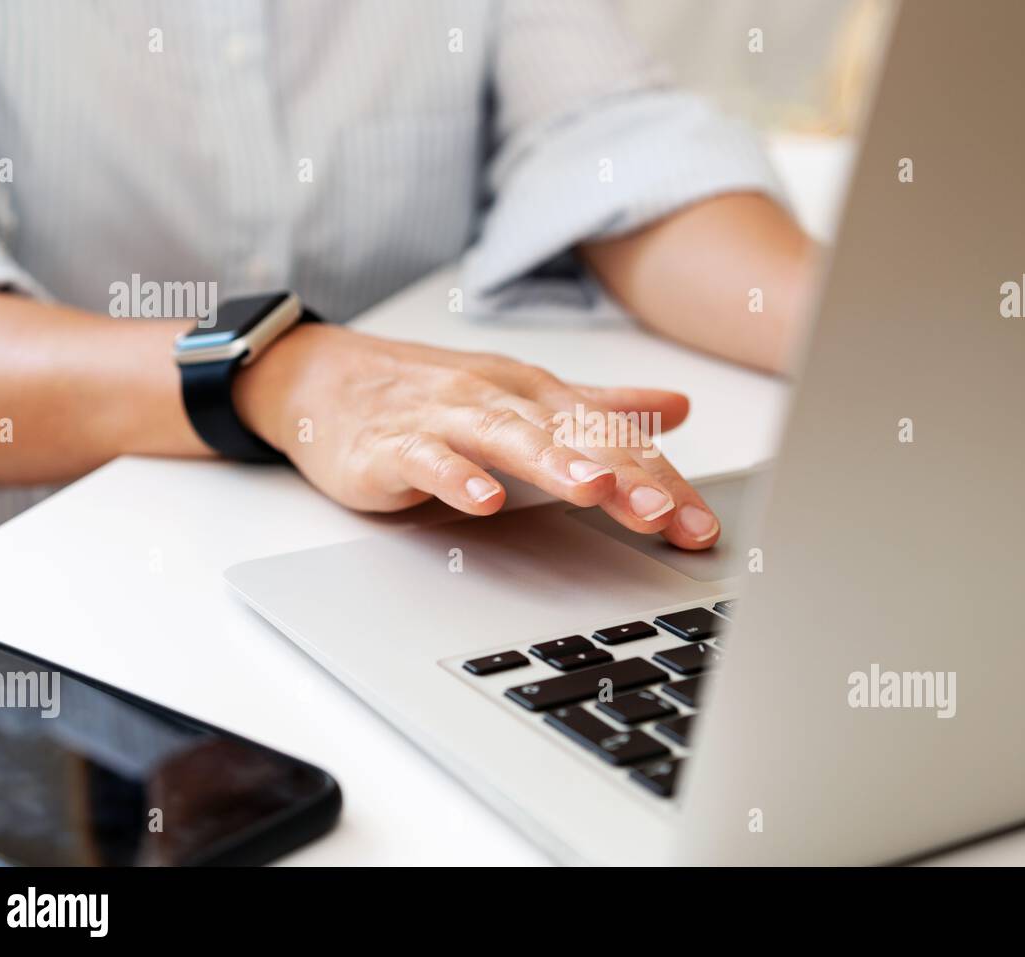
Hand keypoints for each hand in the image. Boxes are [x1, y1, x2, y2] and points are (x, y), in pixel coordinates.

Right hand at [233, 323, 721, 548]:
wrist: (323, 378)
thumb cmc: (430, 393)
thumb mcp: (525, 398)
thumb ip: (602, 409)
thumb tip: (679, 407)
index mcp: (538, 396)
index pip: (613, 439)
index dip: (660, 481)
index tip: (701, 527)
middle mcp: (500, 401)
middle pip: (571, 438)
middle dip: (624, 477)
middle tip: (667, 514)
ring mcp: (445, 419)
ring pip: (507, 438)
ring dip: (552, 462)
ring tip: (594, 490)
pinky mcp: (393, 444)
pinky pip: (428, 460)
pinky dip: (455, 478)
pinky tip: (483, 502)